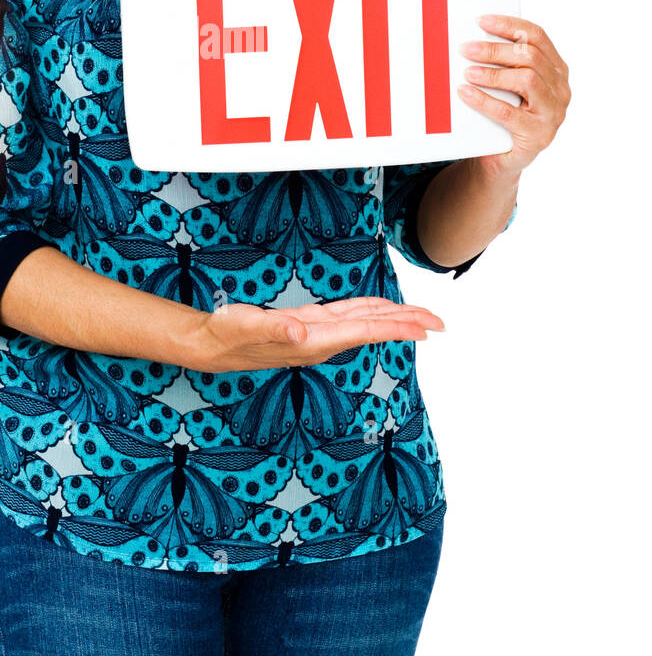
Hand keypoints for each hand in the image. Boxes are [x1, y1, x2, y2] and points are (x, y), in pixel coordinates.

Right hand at [175, 297, 445, 373]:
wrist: (214, 345)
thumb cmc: (229, 334)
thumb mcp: (246, 325)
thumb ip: (274, 327)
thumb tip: (301, 330)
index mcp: (314, 340)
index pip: (365, 331)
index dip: (397, 328)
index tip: (426, 328)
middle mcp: (323, 339)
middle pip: (373, 330)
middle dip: (407, 325)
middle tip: (441, 322)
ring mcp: (319, 333)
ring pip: (365, 323)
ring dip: (394, 319)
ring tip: (422, 317)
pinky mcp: (312, 325)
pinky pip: (351, 317)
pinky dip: (371, 311)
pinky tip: (382, 310)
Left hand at [458, 13, 570, 176]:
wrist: (503, 159)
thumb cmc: (504, 115)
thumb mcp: (508, 86)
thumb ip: (503, 64)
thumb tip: (473, 38)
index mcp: (556, 69)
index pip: (537, 36)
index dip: (509, 25)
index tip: (481, 21)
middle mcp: (561, 89)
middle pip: (530, 56)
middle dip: (495, 50)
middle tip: (466, 49)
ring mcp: (554, 112)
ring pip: (526, 80)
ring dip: (493, 74)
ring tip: (468, 72)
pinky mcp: (539, 135)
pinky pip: (510, 112)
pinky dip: (485, 100)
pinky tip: (466, 92)